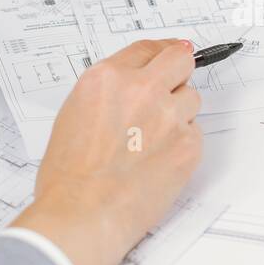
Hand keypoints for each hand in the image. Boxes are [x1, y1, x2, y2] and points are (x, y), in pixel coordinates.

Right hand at [10, 39, 201, 264]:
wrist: (82, 215)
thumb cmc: (68, 178)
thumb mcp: (73, 115)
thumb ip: (108, 94)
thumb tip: (130, 87)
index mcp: (106, 78)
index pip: (146, 49)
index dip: (163, 50)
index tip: (172, 52)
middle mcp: (140, 90)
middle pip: (180, 60)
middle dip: (180, 71)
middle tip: (174, 86)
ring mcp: (169, 116)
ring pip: (191, 100)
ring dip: (179, 114)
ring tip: (153, 143)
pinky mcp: (189, 145)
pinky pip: (195, 134)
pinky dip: (182, 145)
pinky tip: (159, 164)